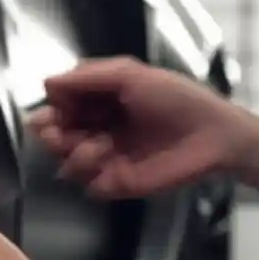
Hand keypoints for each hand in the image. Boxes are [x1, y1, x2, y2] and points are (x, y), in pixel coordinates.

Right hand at [30, 56, 258, 198]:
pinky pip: (87, 185)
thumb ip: (88, 76)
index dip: (53, 107)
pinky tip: (109, 161)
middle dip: (50, 133)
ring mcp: (106, 157)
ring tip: (95, 146)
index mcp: (100, 100)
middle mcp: (98, 127)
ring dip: (72, 152)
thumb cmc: (176, 99)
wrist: (211, 135)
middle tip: (53, 133)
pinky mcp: (116, 182)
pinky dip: (91, 173)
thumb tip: (47, 83)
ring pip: (65, 160)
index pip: (59, 104)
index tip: (57, 106)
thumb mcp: (131, 74)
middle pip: (54, 134)